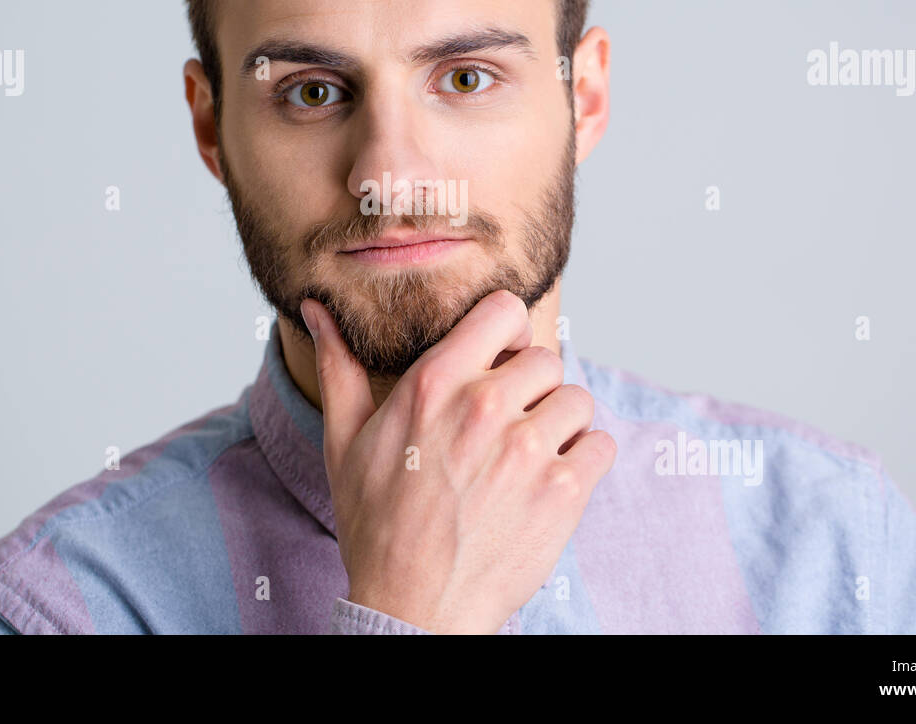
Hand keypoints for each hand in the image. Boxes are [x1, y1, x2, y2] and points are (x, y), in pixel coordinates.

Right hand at [302, 290, 616, 633]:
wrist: (411, 608)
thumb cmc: (376, 525)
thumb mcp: (345, 441)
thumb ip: (338, 367)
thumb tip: (315, 308)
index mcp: (434, 383)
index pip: (504, 310)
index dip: (511, 331)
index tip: (504, 358)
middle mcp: (484, 406)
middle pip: (546, 359)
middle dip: (533, 389)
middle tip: (510, 426)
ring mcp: (526, 449)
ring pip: (577, 401)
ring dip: (561, 426)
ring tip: (529, 458)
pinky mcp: (561, 491)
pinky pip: (600, 445)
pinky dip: (584, 461)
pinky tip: (550, 482)